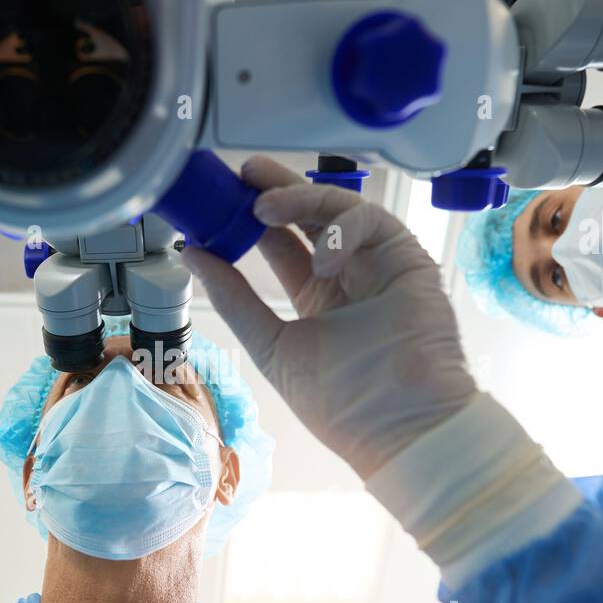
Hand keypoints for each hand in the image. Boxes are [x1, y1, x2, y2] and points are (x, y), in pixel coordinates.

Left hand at [181, 156, 476, 478]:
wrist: (397, 428)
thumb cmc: (342, 402)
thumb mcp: (272, 346)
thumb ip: (235, 300)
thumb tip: (195, 256)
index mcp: (314, 296)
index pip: (280, 242)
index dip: (249, 218)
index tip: (217, 197)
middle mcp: (346, 274)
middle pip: (309, 215)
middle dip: (276, 188)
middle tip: (243, 174)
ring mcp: (377, 264)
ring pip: (339, 209)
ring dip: (301, 199)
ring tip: (265, 209)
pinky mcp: (408, 260)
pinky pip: (374, 223)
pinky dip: (343, 230)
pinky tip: (322, 259)